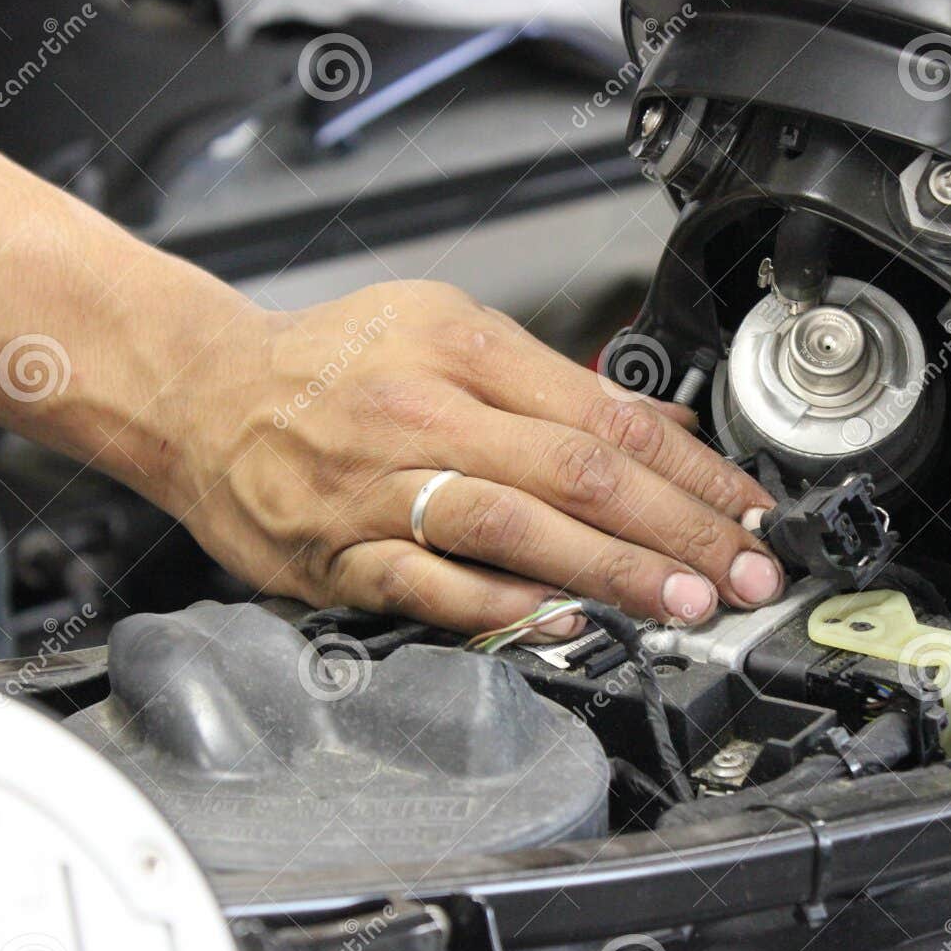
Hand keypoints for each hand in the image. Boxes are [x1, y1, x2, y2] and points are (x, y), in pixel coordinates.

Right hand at [167, 281, 784, 636]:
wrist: (203, 397)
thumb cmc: (329, 365)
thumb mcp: (443, 329)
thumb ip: (553, 384)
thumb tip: (663, 426)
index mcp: (460, 345)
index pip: (604, 411)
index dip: (690, 469)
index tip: (747, 508)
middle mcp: (423, 410)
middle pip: (578, 471)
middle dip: (679, 529)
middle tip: (744, 571)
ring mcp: (378, 486)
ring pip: (515, 526)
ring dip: (613, 572)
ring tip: (684, 603)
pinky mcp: (340, 552)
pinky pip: (431, 584)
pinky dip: (502, 605)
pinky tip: (565, 622)